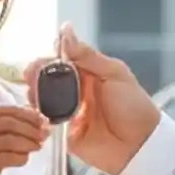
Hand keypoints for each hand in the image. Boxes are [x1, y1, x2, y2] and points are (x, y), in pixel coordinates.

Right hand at [0, 106, 48, 174]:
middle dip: (32, 129)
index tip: (44, 122)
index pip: (10, 111)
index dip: (30, 116)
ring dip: (29, 143)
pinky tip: (25, 158)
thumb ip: (14, 123)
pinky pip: (10, 157)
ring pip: (11, 141)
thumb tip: (41, 119)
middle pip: (11, 124)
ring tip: (38, 146)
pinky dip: (21, 157)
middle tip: (45, 135)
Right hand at [26, 24, 159, 174]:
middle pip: (47, 78)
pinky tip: (38, 113)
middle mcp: (75, 90)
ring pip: (42, 99)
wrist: (141, 145)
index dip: (48, 59)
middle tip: (33, 77)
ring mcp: (68, 111)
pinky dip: (38, 117)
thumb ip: (87, 55)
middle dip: (37, 75)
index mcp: (88, 73)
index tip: (41, 61)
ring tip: (35, 96)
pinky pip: (45, 123)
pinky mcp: (64, 133)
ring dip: (35, 95)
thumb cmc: (134, 106)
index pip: (61, 60)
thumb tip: (65, 30)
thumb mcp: (114, 74)